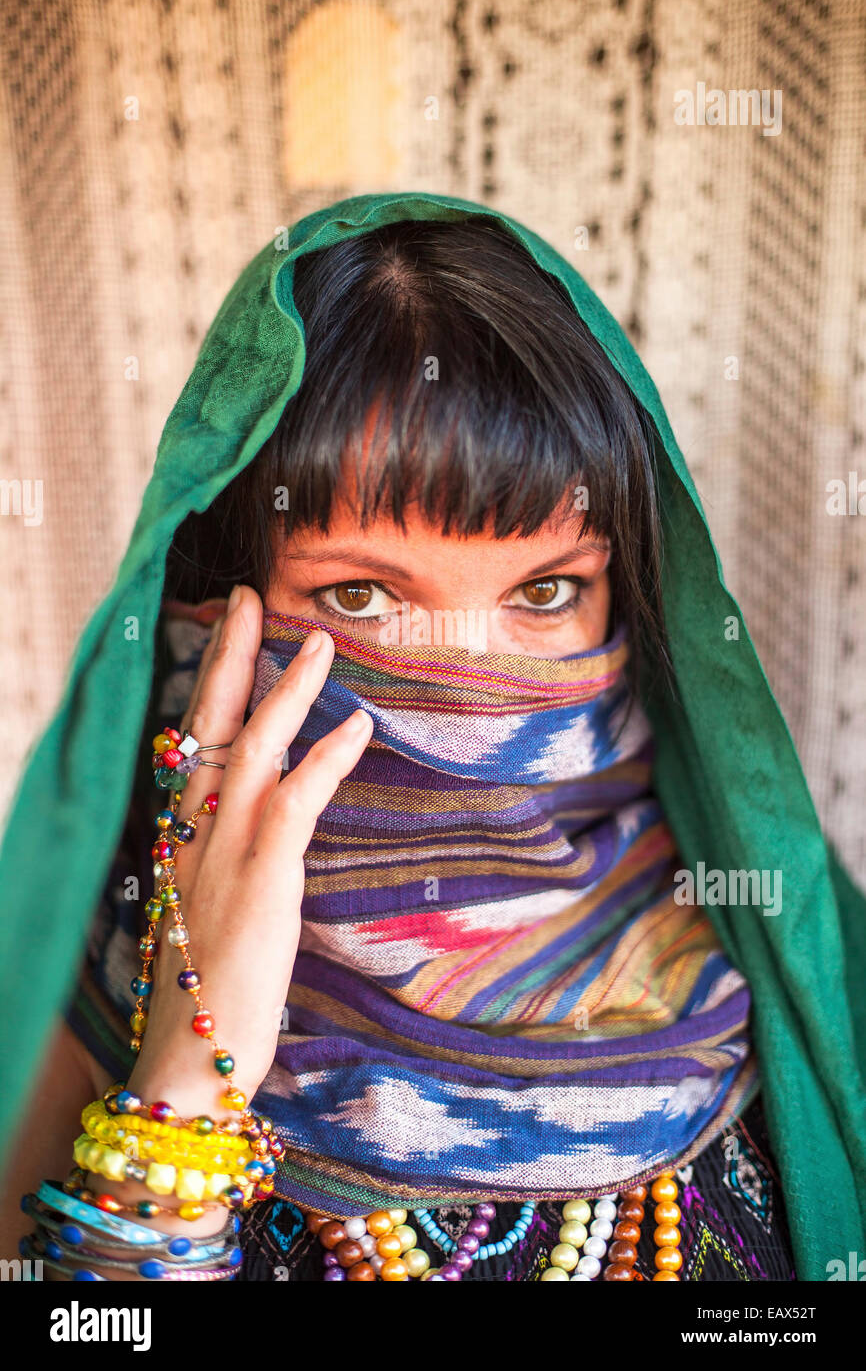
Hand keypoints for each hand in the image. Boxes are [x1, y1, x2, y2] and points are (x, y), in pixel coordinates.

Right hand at [126, 585, 372, 1116]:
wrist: (190, 1060)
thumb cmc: (206, 991)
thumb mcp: (208, 911)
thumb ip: (225, 859)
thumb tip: (263, 823)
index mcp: (180, 838)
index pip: (188, 743)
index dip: (206, 684)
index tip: (222, 633)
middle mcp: (192, 834)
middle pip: (205, 724)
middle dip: (227, 655)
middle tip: (246, 598)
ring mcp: (223, 852)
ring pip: (251, 746)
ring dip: (287, 689)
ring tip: (320, 642)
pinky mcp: (260, 879)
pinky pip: (294, 801)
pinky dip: (326, 758)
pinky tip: (358, 726)